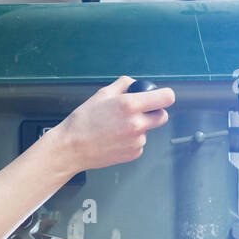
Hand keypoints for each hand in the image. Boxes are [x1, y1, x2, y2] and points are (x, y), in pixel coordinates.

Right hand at [52, 76, 174, 170]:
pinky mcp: (134, 153)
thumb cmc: (83, 121)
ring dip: (139, 127)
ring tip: (116, 128)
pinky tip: (115, 138)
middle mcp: (137, 124)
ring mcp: (137, 141)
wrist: (71, 148)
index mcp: (130, 105)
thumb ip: (124, 84)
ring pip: (149, 130)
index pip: (166, 98)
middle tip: (139, 112)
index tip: (159, 97)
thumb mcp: (102, 94)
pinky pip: (140, 143)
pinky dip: (132, 140)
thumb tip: (136, 84)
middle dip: (154, 112)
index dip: (164, 96)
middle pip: (163, 116)